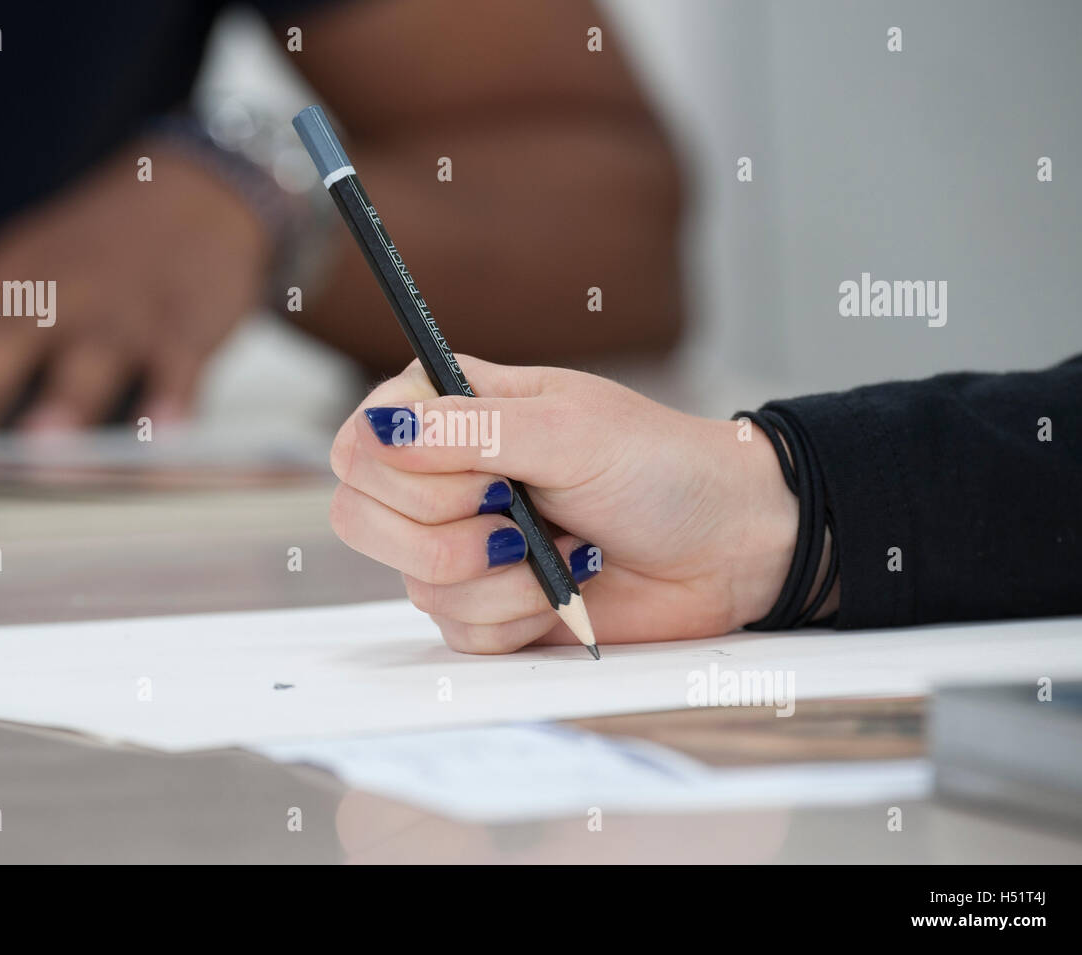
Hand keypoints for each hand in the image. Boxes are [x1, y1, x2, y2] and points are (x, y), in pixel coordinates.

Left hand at [0, 140, 269, 432]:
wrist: (197, 193)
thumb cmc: (90, 257)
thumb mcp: (7, 285)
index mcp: (4, 282)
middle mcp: (57, 291)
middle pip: (6, 340)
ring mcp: (125, 309)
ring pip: (93, 356)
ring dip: (69, 401)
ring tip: (45, 445)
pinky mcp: (188, 324)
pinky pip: (181, 364)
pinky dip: (174, 398)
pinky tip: (165, 433)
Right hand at [329, 355, 811, 651]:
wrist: (724, 544)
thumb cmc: (656, 466)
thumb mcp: (567, 429)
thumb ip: (469, 430)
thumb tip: (381, 430)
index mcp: (447, 411)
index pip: (357, 445)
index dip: (402, 474)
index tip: (480, 474)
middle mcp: (439, 478)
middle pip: (362, 520)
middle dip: (451, 531)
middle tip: (518, 510)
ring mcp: (457, 546)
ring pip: (415, 584)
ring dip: (504, 576)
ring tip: (563, 545)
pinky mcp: (485, 607)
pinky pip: (460, 632)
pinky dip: (522, 614)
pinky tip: (568, 584)